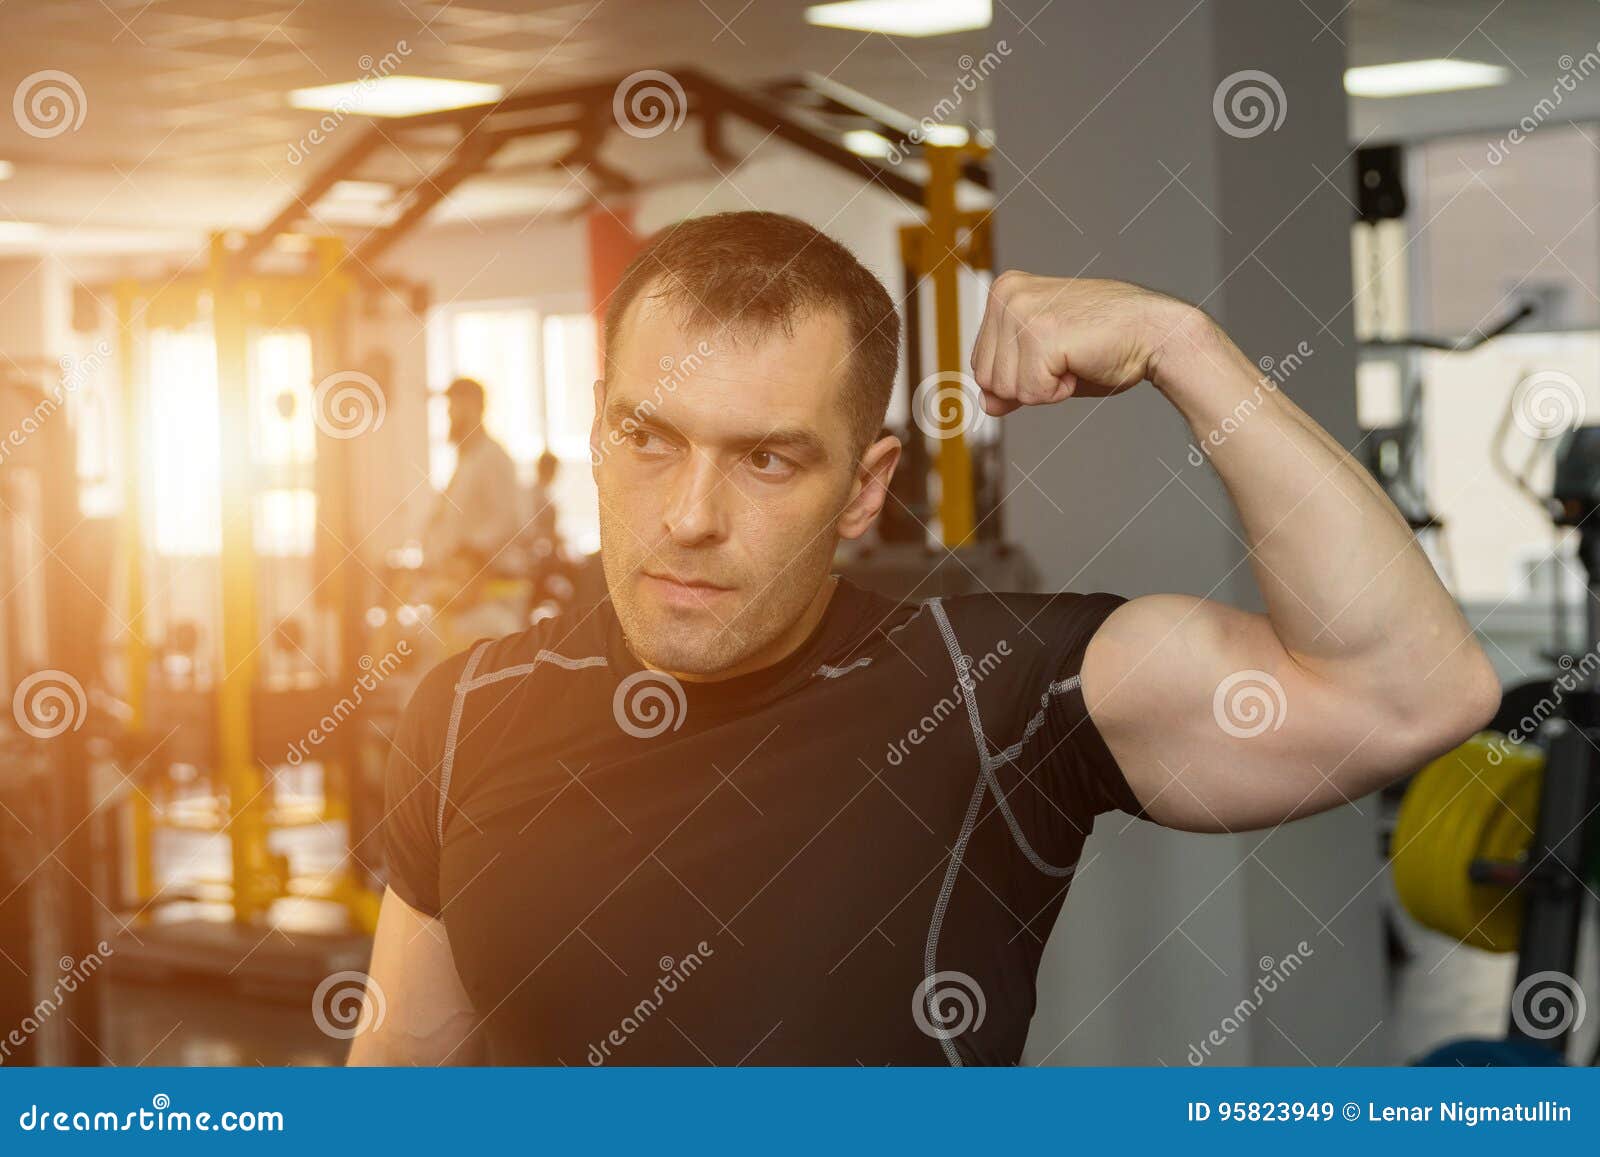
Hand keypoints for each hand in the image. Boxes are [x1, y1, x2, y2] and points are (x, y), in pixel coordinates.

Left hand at [970, 272, 1200, 415]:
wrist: (1155, 332)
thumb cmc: (1107, 342)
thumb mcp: (1044, 361)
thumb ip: (1010, 379)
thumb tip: (986, 403)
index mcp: (1004, 291)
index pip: (980, 363)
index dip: (1018, 376)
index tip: (1053, 355)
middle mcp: (1007, 294)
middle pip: (986, 378)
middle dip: (1027, 383)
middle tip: (1066, 358)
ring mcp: (1022, 311)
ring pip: (1005, 389)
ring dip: (1044, 388)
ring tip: (1074, 357)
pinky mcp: (1040, 334)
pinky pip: (1030, 393)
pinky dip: (1058, 392)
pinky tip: (1080, 362)